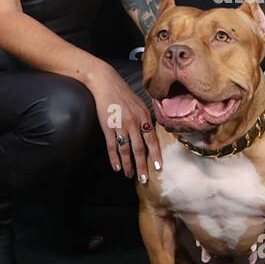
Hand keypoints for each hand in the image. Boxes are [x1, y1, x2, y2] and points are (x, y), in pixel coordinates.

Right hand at [88, 65, 162, 182]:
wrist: (106, 83)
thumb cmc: (124, 94)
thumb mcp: (140, 104)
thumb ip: (146, 119)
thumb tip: (151, 134)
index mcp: (144, 117)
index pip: (152, 140)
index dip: (155, 155)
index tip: (158, 167)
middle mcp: (134, 122)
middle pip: (139, 148)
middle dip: (142, 166)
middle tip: (145, 180)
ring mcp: (120, 125)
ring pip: (126, 150)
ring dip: (128, 164)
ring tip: (129, 175)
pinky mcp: (108, 126)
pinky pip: (112, 146)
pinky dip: (114, 158)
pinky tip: (117, 167)